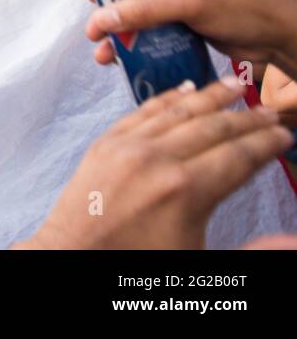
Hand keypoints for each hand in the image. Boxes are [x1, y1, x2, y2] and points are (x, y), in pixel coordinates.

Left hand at [22, 78, 289, 248]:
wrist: (74, 260)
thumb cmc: (140, 266)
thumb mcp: (202, 262)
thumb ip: (254, 251)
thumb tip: (294, 240)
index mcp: (187, 191)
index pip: (239, 157)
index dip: (266, 144)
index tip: (285, 134)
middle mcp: (157, 160)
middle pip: (213, 129)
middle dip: (247, 118)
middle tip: (270, 110)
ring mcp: (127, 147)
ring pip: (177, 112)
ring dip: (210, 96)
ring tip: (235, 84)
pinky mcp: (104, 143)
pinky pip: (141, 111)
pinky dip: (166, 98)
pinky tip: (185, 90)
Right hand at [86, 0, 296, 78]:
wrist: (286, 36)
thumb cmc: (241, 5)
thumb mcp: (190, 0)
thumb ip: (143, 8)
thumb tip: (97, 20)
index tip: (89, 4)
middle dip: (110, 17)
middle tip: (95, 39)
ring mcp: (187, 3)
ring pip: (144, 19)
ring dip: (123, 37)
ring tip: (107, 59)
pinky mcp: (194, 27)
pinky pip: (160, 35)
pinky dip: (143, 47)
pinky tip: (131, 63)